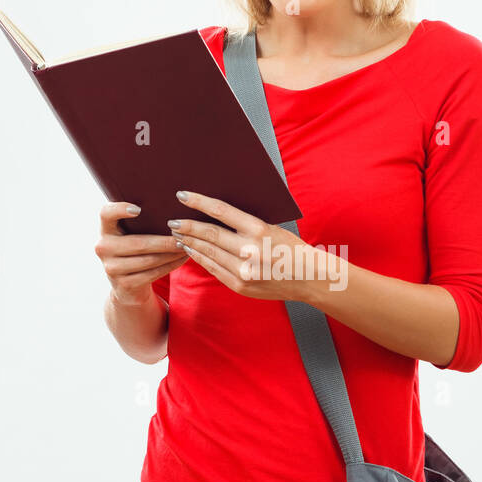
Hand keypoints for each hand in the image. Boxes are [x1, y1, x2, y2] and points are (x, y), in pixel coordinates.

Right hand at [94, 201, 187, 304]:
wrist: (127, 286)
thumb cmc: (135, 251)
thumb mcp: (131, 234)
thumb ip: (141, 221)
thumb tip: (172, 205)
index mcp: (106, 230)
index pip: (106, 213)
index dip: (119, 209)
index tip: (138, 209)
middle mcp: (103, 248)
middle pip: (139, 243)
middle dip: (165, 241)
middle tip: (184, 235)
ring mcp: (112, 268)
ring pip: (149, 260)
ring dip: (171, 253)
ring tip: (187, 246)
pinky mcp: (124, 284)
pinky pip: (153, 273)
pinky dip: (171, 265)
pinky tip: (182, 258)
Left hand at [166, 190, 320, 301]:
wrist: (310, 278)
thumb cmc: (291, 248)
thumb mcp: (273, 228)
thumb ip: (246, 225)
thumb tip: (215, 215)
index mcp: (259, 230)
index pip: (221, 211)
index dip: (198, 202)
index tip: (182, 196)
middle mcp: (250, 250)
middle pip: (209, 234)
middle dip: (187, 226)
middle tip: (172, 220)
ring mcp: (244, 271)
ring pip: (208, 252)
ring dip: (190, 243)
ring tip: (178, 235)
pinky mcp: (240, 285)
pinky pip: (214, 269)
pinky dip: (200, 258)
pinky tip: (192, 251)